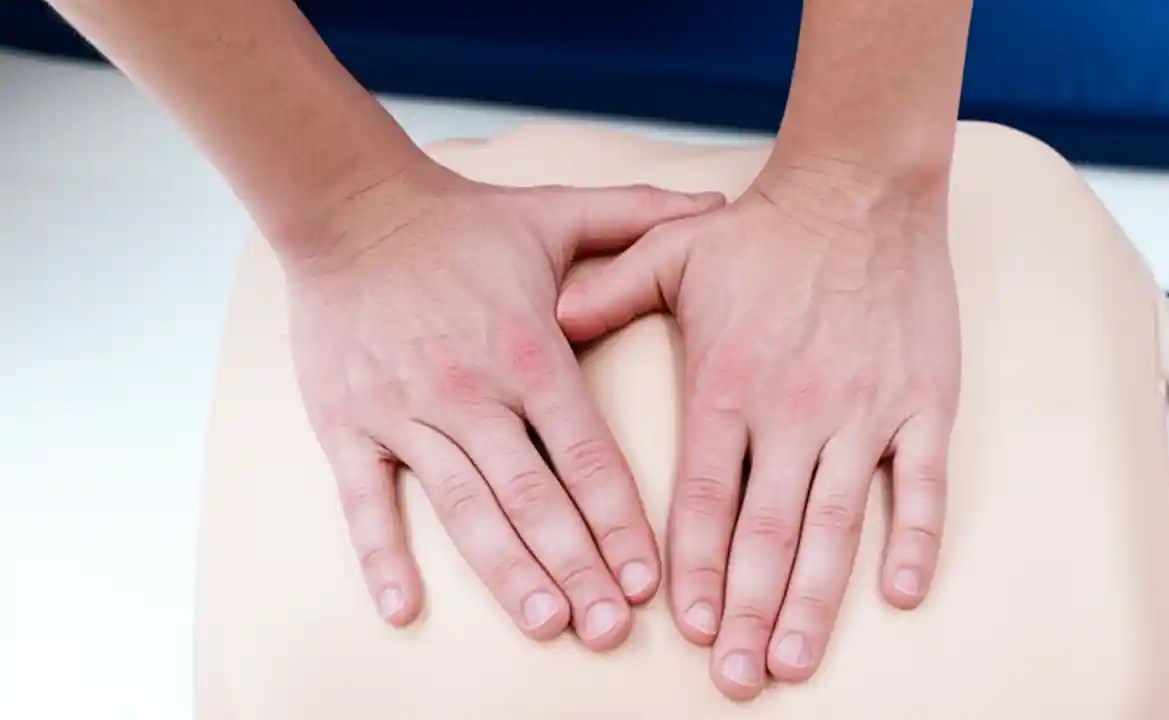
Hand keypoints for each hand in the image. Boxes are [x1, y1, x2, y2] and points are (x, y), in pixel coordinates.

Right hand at [282, 156, 722, 649]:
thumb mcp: (556, 213)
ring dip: (504, 571)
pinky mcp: (348, 424)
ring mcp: (406, 412)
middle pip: (532, 495)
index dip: (619, 519)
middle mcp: (471, 390)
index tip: (648, 577)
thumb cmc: (462, 220)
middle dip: (576, 565)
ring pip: (462, 507)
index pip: (586, 452)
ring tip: (544, 622)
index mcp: (529, 349)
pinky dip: (381, 556)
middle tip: (608, 628)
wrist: (351, 209)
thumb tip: (720, 203)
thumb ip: (639, 216)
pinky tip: (405, 609)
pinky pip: (365, 500)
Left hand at [557, 160, 959, 696]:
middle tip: (740, 679)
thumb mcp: (671, 253)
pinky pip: (922, 484)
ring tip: (798, 660)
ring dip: (817, 599)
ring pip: (838, 524)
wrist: (859, 188)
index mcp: (726, 383)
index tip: (690, 627)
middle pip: (766, 531)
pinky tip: (899, 595)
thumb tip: (549, 320)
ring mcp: (862, 410)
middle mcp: (792, 409)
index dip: (697, 568)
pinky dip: (915, 540)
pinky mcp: (920, 402)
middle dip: (750, 612)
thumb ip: (607, 293)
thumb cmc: (762, 229)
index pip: (704, 498)